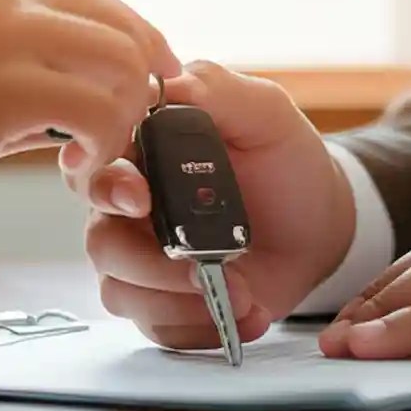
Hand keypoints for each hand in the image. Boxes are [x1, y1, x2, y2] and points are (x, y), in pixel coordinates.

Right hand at [0, 0, 180, 191]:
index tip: (160, 77)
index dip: (142, 39)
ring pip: (118, 66)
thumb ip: (30, 68)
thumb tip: (94, 98)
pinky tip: (74, 168)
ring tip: (93, 155)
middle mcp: (8, 3)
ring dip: (122, 120)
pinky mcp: (9, 88)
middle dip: (145, 84)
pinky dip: (101, 145)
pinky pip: (94, 109)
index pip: (98, 2)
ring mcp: (9, 40)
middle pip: (120, 29)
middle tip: (136, 129)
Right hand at [74, 61, 356, 348]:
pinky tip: (246, 312)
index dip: (105, 184)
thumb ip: (217, 90)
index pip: (91, 167)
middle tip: (193, 262)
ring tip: (239, 291)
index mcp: (140, 156)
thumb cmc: (285, 162)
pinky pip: (157, 327)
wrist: (320, 224)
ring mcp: (142, 262)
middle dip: (143, 260)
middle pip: (100, 241)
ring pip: (121, 291)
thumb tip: (170, 82)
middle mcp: (128, 211)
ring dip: (178, 299)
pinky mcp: (165, 305)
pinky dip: (200, 327)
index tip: (139, 198)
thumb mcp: (264, 112)